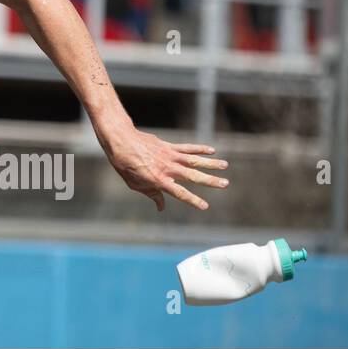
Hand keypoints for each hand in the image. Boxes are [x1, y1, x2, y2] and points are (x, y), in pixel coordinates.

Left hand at [103, 128, 229, 211]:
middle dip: (210, 181)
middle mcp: (168, 169)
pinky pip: (187, 148)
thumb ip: (152, 195)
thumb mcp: (135, 184)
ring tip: (225, 166)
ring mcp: (170, 156)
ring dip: (211, 163)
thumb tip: (161, 207)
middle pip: (193, 176)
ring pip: (194, 160)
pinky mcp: (169, 146)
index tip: (205, 206)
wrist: (121, 141)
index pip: (180, 193)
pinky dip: (200, 149)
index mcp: (159, 180)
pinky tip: (212, 151)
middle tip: (226, 184)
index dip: (193, 200)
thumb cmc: (125, 165)